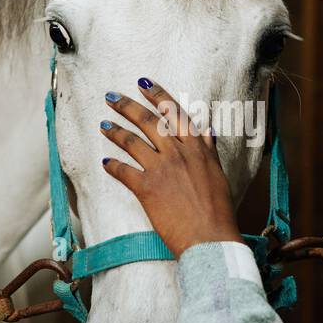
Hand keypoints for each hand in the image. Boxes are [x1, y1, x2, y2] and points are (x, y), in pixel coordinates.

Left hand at [99, 78, 241, 256]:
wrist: (210, 239)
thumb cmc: (218, 211)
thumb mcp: (218, 174)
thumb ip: (208, 150)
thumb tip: (207, 130)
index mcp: (198, 148)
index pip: (175, 113)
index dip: (158, 96)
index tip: (144, 83)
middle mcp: (179, 154)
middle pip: (149, 121)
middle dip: (127, 106)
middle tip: (111, 97)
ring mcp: (162, 169)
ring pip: (133, 142)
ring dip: (115, 131)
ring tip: (103, 124)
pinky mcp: (147, 189)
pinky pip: (124, 171)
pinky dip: (113, 166)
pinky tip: (105, 162)